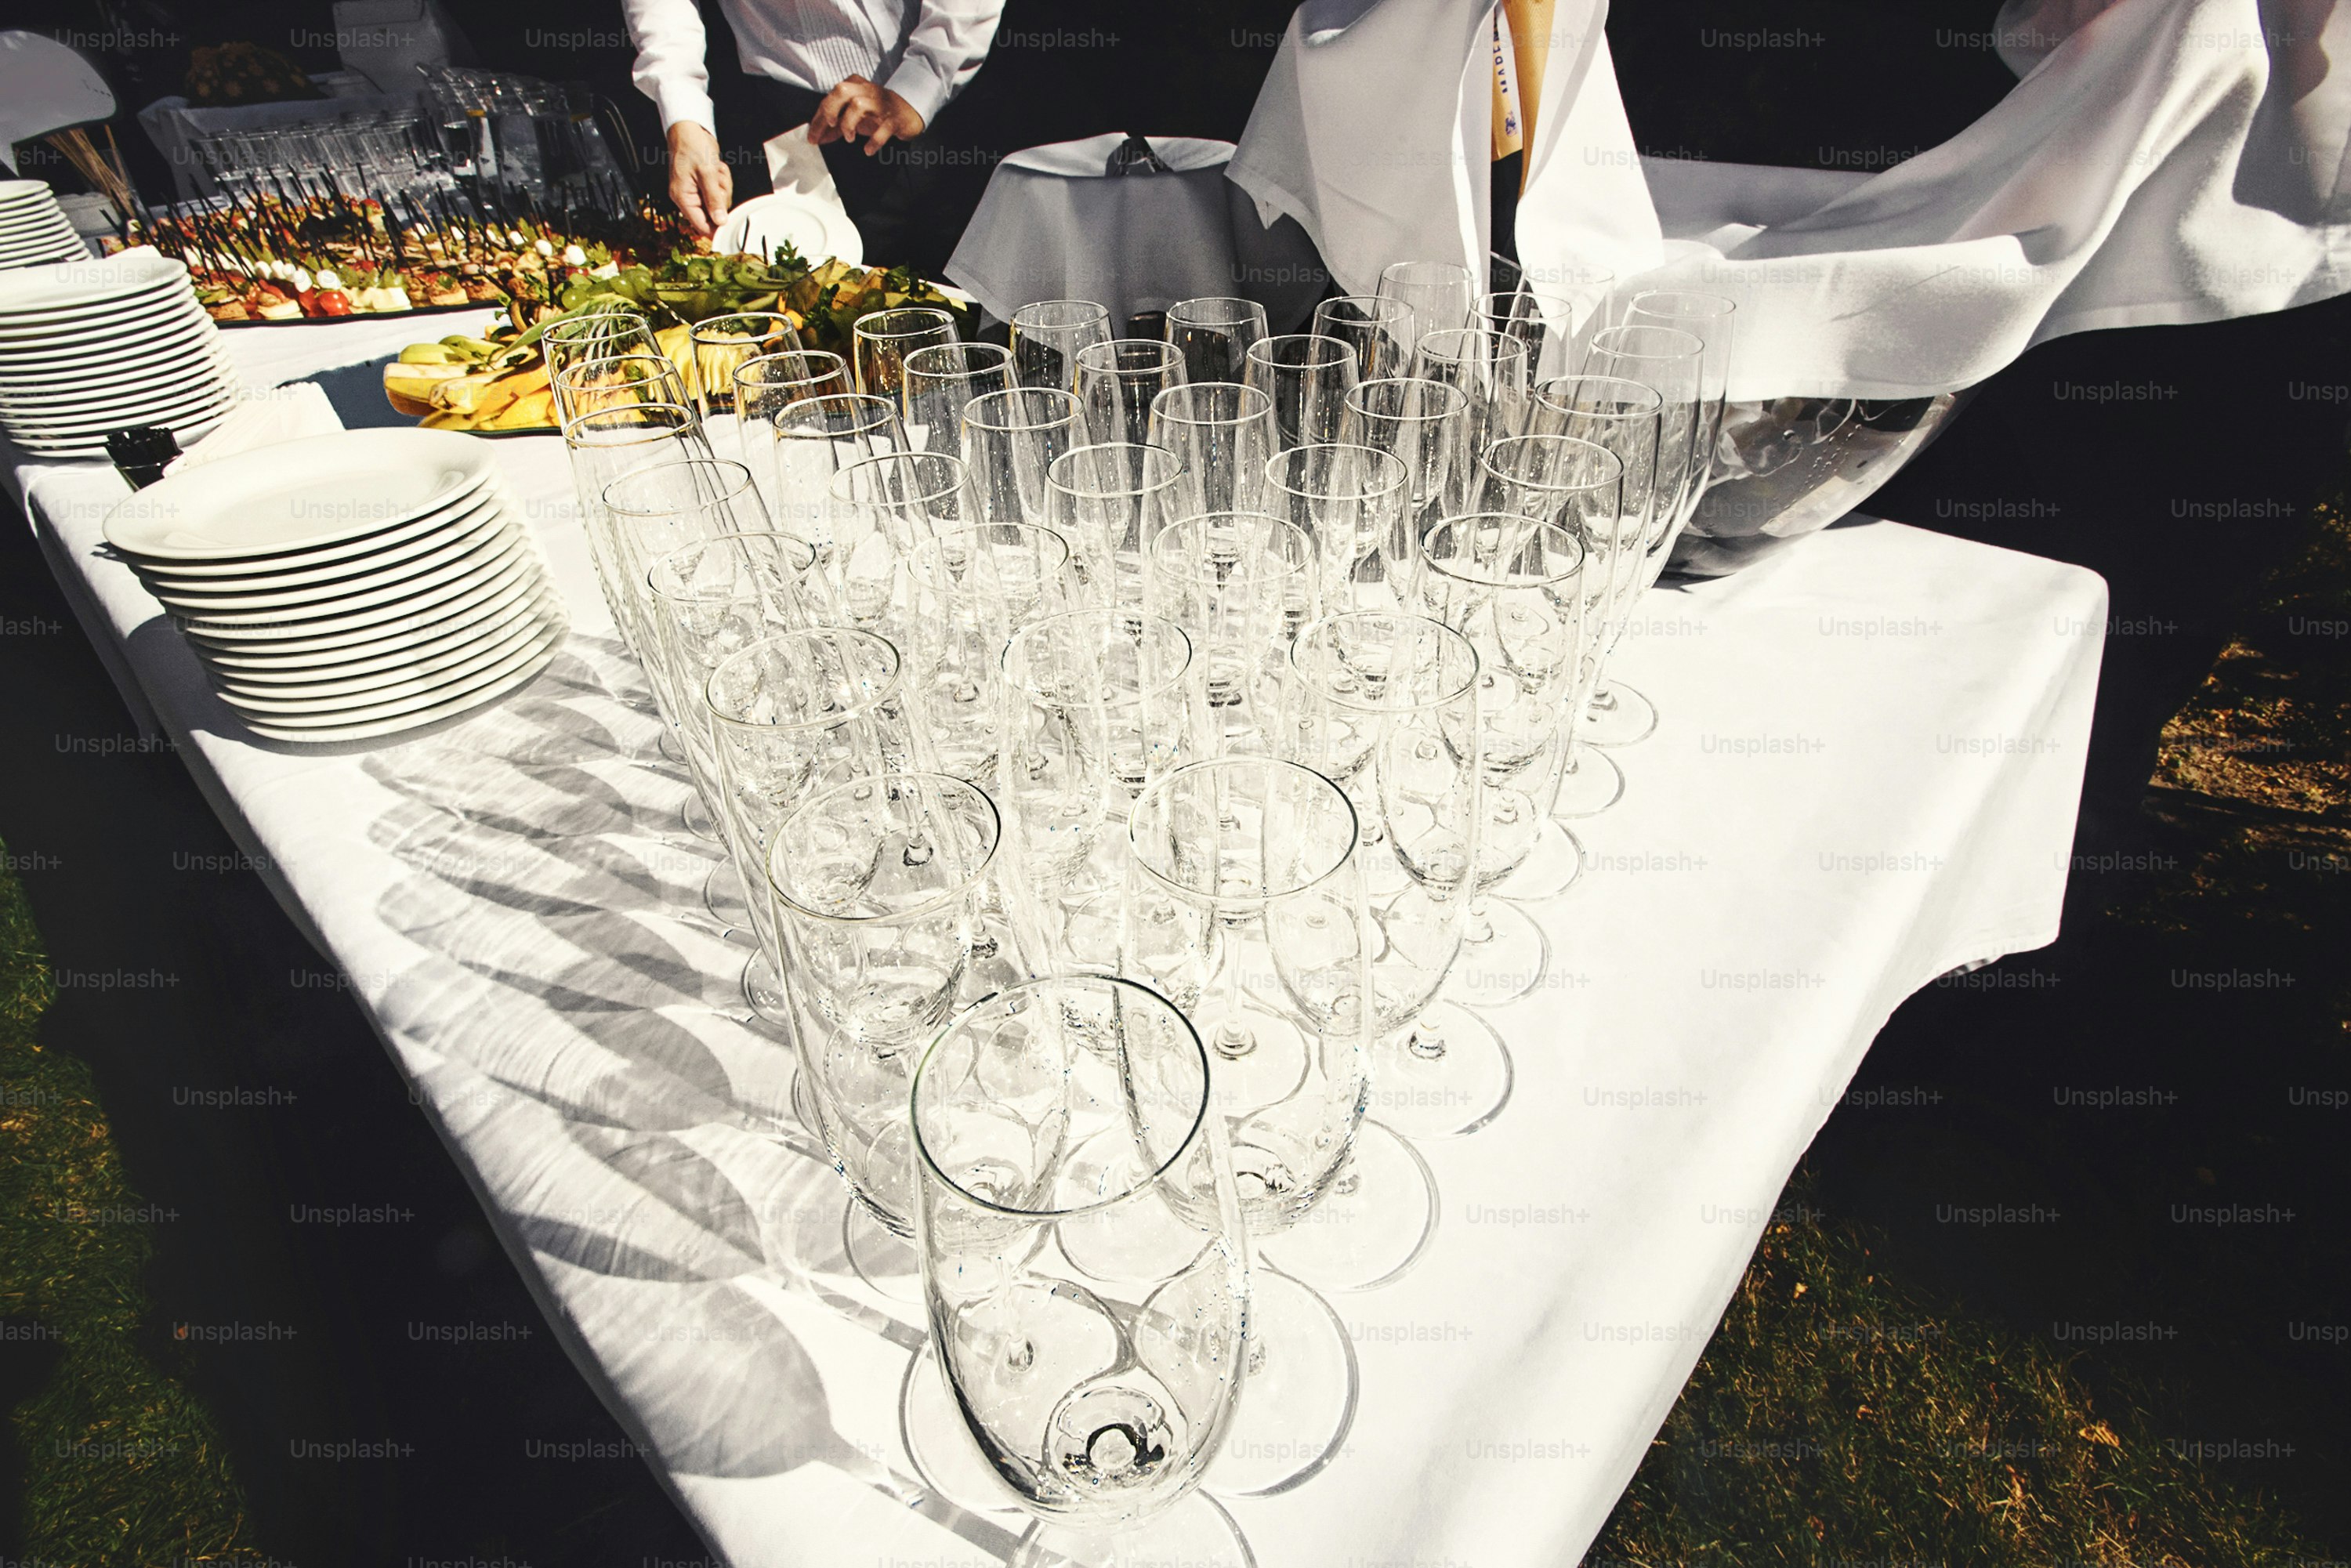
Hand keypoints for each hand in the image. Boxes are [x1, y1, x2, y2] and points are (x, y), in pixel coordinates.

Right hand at [666, 120, 732, 238]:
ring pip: (720, 201)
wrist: (690, 129)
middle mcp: (688, 197)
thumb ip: (713, 199)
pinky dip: (722, 179)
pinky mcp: (705, 184)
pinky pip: (720, 190)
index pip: (701, 225)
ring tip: (715, 169)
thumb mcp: (706, 173)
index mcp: (683, 197)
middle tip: (717, 178)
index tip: (730, 228)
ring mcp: (697, 191)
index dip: (716, 229)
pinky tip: (716, 167)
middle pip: (713, 213)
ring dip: (723, 185)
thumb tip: (720, 221)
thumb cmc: (692, 147)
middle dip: (721, 195)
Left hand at [809, 74, 925, 154]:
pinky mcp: (894, 119)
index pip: (831, 97)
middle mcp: (867, 91)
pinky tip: (868, 150)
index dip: (819, 116)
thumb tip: (817, 136)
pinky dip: (873, 141)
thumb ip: (835, 124)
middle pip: (842, 91)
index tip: (813, 135)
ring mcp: (882, 104)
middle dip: (831, 109)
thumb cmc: (878, 113)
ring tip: (849, 138)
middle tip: (830, 126)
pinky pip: (882, 129)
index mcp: (856, 85)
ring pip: (858, 105)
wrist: (908, 113)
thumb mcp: (855, 115)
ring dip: (849, 124)